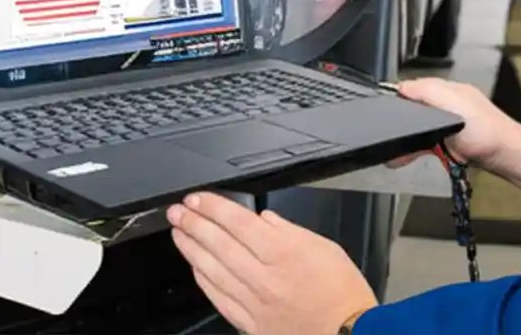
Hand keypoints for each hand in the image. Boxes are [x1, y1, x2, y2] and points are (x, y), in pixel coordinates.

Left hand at [168, 193, 377, 334]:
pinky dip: (204, 281)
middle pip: (219, 244)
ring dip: (191, 249)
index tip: (197, 199)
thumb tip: (263, 219)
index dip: (212, 208)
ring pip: (213, 270)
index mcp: (284, 253)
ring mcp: (255, 303)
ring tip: (179, 234)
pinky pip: (219, 298)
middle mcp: (265, 277)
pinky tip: (195, 268)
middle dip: (193, 223)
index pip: (237, 223)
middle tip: (177, 212)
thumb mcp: (324, 247)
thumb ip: (290, 230)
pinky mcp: (252, 324)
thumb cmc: (343, 294)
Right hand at [388, 77, 515, 167]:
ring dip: (407, 140)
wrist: (505, 157)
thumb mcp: (451, 101)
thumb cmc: (486, 131)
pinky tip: (402, 158)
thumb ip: (426, 91)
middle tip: (389, 134)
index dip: (401, 97)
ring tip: (394, 153)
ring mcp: (451, 127)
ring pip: (419, 130)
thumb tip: (402, 87)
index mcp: (450, 91)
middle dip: (402, 122)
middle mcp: (450, 106)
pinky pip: (425, 146)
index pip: (417, 87)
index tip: (385, 109)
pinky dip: (413, 152)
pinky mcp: (451, 145)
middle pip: (416, 110)